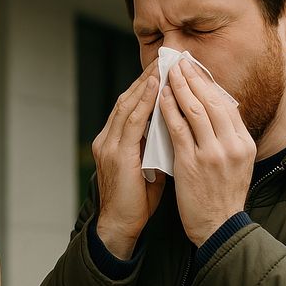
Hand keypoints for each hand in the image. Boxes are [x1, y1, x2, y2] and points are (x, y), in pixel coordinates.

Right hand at [91, 66, 166, 258]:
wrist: (121, 226)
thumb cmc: (137, 200)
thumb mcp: (148, 166)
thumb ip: (155, 146)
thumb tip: (178, 129)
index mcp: (114, 141)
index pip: (131, 106)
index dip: (147, 87)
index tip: (166, 71)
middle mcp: (107, 138)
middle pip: (127, 98)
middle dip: (147, 78)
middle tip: (166, 59)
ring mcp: (109, 145)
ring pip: (128, 104)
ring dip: (146, 82)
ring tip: (163, 65)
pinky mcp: (116, 154)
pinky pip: (132, 121)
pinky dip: (144, 102)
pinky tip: (157, 87)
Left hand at [159, 59, 255, 246]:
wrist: (219, 227)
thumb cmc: (223, 197)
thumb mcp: (237, 164)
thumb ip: (228, 140)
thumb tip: (217, 114)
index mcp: (243, 143)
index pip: (226, 104)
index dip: (208, 84)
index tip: (195, 69)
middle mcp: (232, 144)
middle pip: (211, 100)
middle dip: (193, 77)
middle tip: (179, 61)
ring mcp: (213, 153)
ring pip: (194, 109)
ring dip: (179, 86)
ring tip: (168, 71)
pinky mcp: (192, 162)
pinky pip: (178, 128)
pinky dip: (168, 109)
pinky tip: (159, 96)